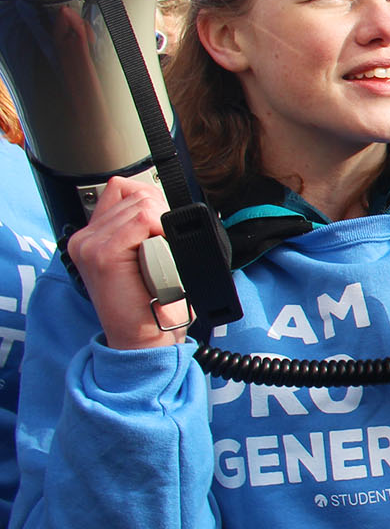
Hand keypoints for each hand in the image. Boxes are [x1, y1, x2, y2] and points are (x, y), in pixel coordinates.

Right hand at [65, 175, 184, 348]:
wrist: (144, 340)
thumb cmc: (153, 303)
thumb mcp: (149, 258)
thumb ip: (145, 229)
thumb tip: (162, 204)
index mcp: (94, 235)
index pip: (124, 188)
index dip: (153, 203)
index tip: (163, 231)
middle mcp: (86, 237)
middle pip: (137, 193)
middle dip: (161, 216)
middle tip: (164, 252)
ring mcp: (90, 244)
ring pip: (142, 204)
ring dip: (163, 229)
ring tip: (157, 261)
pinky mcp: (101, 253)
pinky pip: (142, 220)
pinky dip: (161, 234)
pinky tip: (158, 259)